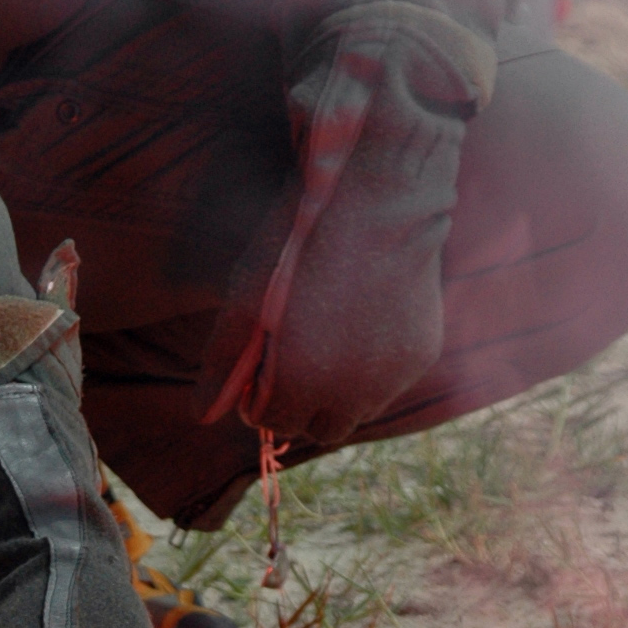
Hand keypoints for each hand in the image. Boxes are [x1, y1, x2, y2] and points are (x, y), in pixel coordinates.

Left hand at [201, 2, 496, 446]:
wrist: (379, 198)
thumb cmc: (299, 242)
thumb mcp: (247, 299)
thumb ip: (224, 364)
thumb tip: (203, 418)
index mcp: (301, 381)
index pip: (273, 423)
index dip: (260, 397)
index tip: (260, 368)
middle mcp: (352, 392)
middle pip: (319, 430)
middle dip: (301, 404)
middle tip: (294, 357)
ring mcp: (394, 376)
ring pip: (359, 412)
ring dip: (340, 391)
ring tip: (329, 336)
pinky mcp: (423, 354)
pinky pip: (391, 382)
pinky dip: (374, 368)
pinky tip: (364, 320)